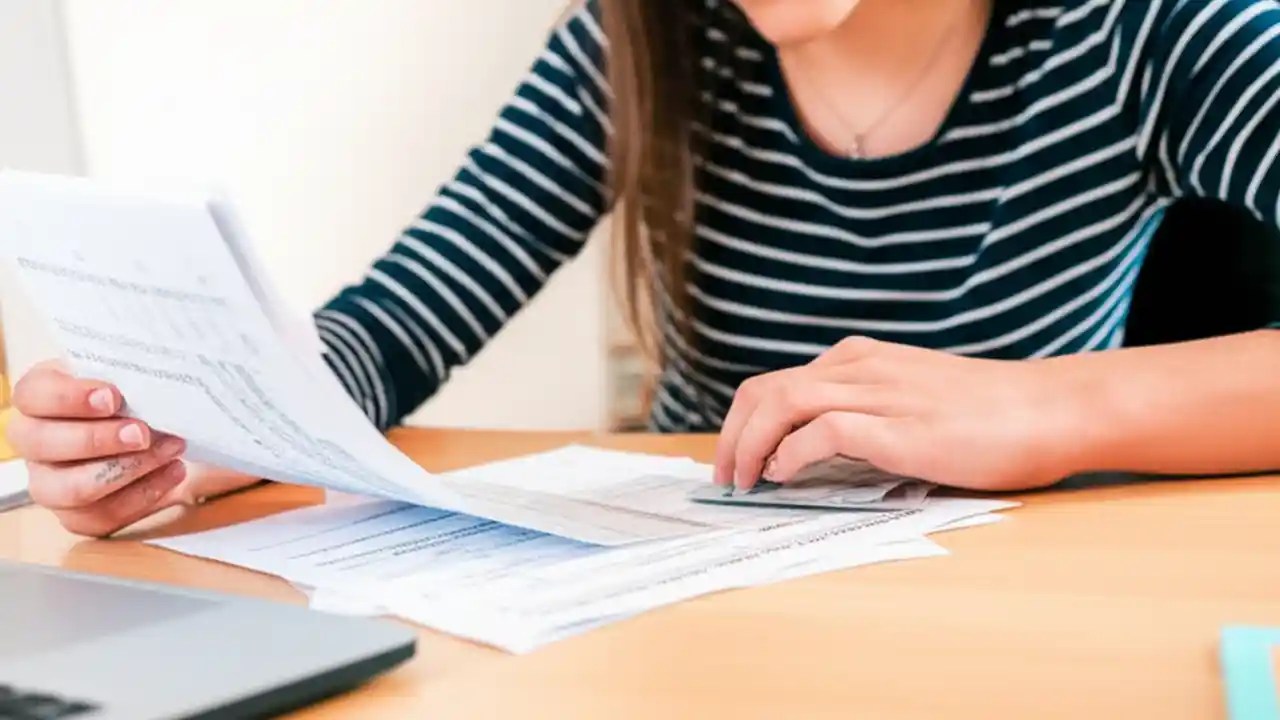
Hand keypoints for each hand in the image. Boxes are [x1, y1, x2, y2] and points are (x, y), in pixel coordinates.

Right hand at [6, 360, 256, 536]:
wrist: (152, 424)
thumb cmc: (134, 392)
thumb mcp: (130, 370)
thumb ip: (133, 366)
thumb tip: (170, 354)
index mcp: (39, 397)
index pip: (33, 395)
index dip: (69, 398)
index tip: (113, 395)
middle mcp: (34, 442)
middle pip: (44, 445)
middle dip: (98, 439)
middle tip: (143, 431)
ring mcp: (50, 482)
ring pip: (72, 489)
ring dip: (127, 471)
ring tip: (170, 449)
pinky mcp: (77, 515)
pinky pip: (102, 517)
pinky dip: (143, 496)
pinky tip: (173, 472)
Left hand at [713, 338, 1078, 492]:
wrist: (1051, 409)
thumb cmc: (989, 414)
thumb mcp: (912, 400)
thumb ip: (865, 415)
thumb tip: (813, 452)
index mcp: (860, 361)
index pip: (776, 382)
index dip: (741, 421)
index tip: (734, 458)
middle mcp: (860, 369)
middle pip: (764, 390)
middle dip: (731, 434)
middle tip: (725, 476)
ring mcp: (879, 394)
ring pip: (782, 404)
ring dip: (749, 444)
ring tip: (743, 481)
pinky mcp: (899, 428)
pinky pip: (823, 431)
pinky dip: (792, 452)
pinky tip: (784, 476)